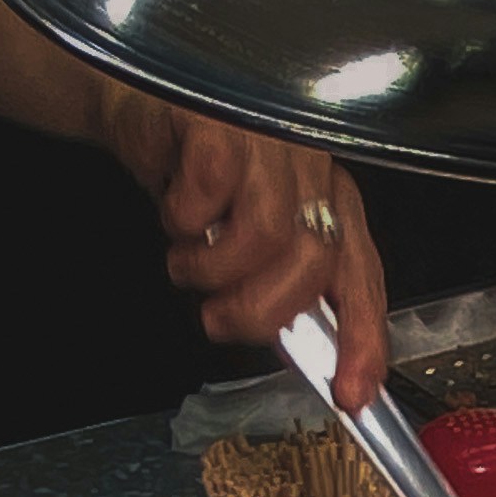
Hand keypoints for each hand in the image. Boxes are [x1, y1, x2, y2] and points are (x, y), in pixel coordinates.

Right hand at [99, 91, 390, 403]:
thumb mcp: (236, 236)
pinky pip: (212, 190)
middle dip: (260, 311)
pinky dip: (183, 217)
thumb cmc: (188, 171)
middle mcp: (308, 168)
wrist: (133, 105)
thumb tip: (298, 346)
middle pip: (315, 263)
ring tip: (187, 262)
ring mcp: (269, 142)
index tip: (351, 390)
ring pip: (267, 233)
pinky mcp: (224, 124)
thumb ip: (272, 282)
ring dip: (213, 269)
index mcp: (325, 198)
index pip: (361, 275)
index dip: (362, 337)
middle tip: (218, 317)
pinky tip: (174, 210)